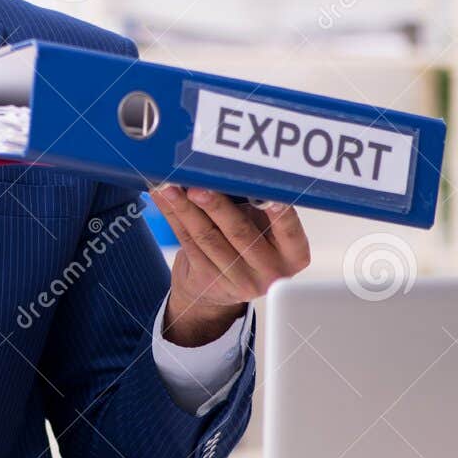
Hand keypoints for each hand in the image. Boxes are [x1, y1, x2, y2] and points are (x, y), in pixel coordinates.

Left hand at [151, 185, 310, 346]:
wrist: (221, 287)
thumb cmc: (250, 244)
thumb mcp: (264, 227)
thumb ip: (258, 205)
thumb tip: (232, 171)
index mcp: (293, 254)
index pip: (289, 231)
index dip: (279, 213)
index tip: (267, 196)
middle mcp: (270, 271)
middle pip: (240, 233)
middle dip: (217, 206)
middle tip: (199, 187)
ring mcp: (238, 280)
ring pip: (208, 238)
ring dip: (186, 209)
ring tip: (171, 187)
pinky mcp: (208, 280)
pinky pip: (188, 242)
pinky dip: (173, 216)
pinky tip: (164, 198)